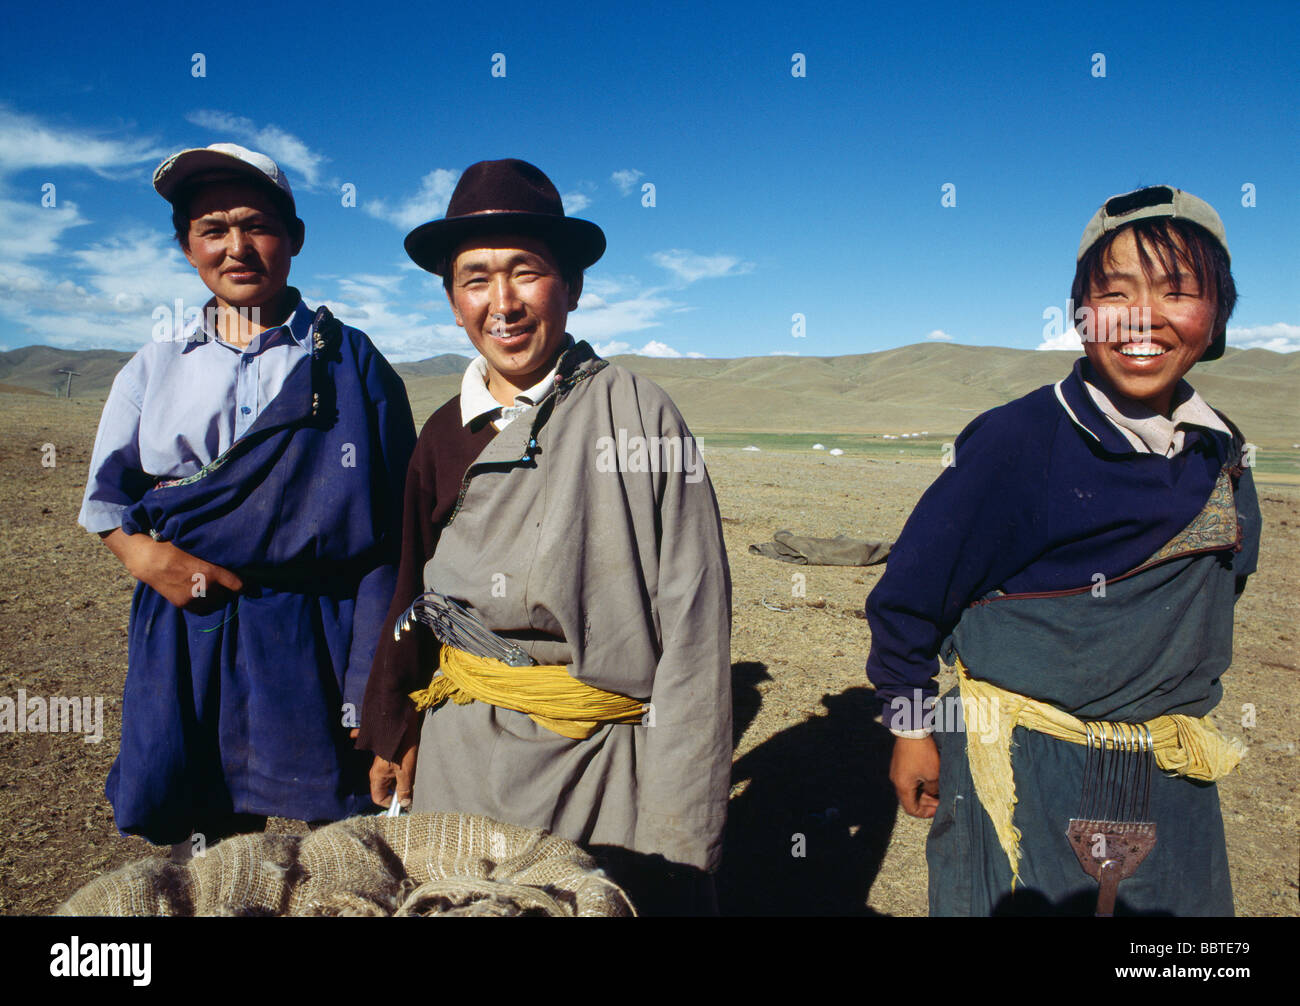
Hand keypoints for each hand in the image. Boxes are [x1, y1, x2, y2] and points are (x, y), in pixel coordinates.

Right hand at [101, 529, 242, 610]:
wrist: (148, 560)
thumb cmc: (174, 547)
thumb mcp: (198, 548)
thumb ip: (214, 556)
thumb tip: (232, 556)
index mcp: (211, 572)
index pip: (237, 585)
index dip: (243, 585)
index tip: (246, 585)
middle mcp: (204, 588)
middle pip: (225, 596)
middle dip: (225, 590)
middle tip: (221, 583)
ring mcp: (192, 598)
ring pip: (213, 604)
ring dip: (214, 598)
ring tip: (209, 589)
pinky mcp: (182, 604)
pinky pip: (199, 609)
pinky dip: (202, 603)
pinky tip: (198, 594)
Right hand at [369, 714, 418, 808]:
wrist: (402, 723)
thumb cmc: (403, 748)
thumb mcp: (406, 771)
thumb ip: (404, 789)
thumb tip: (404, 804)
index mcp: (377, 776)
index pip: (378, 798)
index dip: (390, 804)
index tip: (404, 803)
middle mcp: (378, 771)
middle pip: (386, 789)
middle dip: (399, 791)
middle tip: (412, 789)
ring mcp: (383, 763)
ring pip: (392, 779)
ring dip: (403, 781)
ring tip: (414, 776)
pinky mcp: (390, 756)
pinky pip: (395, 770)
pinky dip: (403, 772)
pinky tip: (412, 767)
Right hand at [890, 735, 939, 817]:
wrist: (912, 730)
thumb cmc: (923, 753)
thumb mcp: (933, 775)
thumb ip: (933, 790)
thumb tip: (933, 794)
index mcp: (902, 786)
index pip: (911, 809)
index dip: (925, 813)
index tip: (938, 810)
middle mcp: (896, 780)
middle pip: (910, 800)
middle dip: (926, 803)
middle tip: (940, 802)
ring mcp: (897, 771)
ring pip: (910, 789)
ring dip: (923, 793)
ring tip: (937, 791)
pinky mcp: (900, 763)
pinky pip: (909, 779)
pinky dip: (919, 783)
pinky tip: (930, 780)